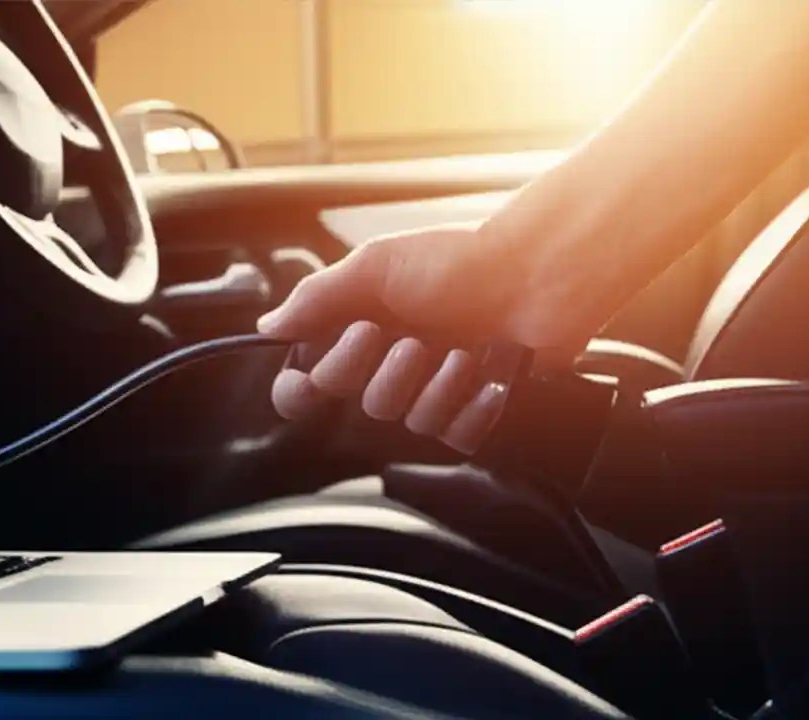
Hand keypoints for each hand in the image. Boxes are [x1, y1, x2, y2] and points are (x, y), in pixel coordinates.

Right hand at [256, 224, 595, 453]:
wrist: (538, 274)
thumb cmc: (463, 260)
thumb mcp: (378, 265)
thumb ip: (319, 297)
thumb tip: (270, 325)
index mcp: (359, 327)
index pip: (307, 382)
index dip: (301, 388)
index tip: (311, 376)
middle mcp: (390, 361)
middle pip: (358, 402)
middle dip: (385, 372)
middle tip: (412, 338)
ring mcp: (433, 387)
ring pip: (408, 420)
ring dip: (436, 384)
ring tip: (463, 348)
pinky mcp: (473, 408)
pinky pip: (456, 436)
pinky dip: (472, 406)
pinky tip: (489, 375)